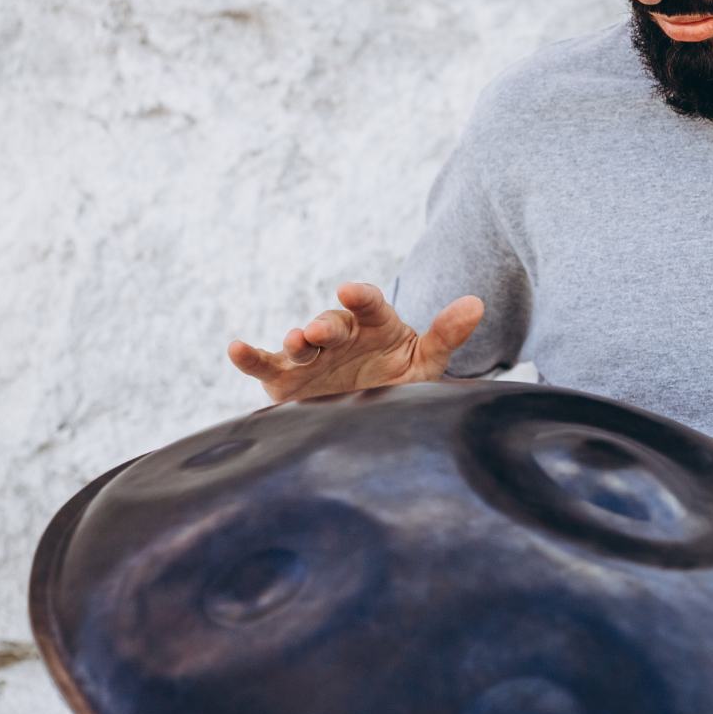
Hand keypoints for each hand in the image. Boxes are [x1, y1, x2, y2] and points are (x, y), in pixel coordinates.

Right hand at [227, 282, 485, 405]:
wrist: (373, 421)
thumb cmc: (400, 383)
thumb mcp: (424, 365)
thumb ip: (445, 335)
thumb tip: (477, 303)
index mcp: (375, 326)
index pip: (369, 305)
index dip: (360, 297)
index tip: (351, 291)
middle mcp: (340, 335)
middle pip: (331, 323)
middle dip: (326, 326)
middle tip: (320, 332)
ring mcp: (311, 355)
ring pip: (299, 342)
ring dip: (295, 339)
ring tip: (295, 342)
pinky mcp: (285, 377)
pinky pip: (263, 363)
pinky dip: (248, 356)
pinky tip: (235, 348)